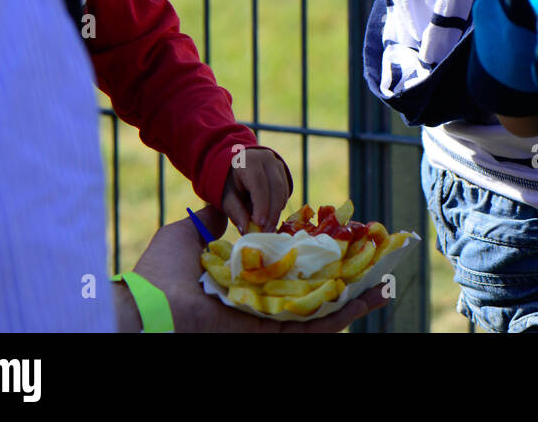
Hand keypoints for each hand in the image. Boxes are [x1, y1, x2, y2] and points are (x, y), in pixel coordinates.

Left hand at [126, 205, 388, 332]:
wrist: (150, 304)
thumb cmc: (162, 272)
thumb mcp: (188, 234)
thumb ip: (213, 220)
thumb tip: (226, 205)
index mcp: (244, 282)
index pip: (289, 269)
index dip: (316, 256)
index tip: (339, 239)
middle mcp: (261, 302)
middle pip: (314, 292)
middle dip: (348, 279)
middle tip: (376, 264)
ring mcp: (269, 320)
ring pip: (324, 311)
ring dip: (358, 298)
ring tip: (387, 283)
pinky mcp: (272, 332)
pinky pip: (316, 326)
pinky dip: (346, 315)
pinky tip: (372, 299)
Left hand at [221, 147, 290, 233]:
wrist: (237, 168)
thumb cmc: (230, 183)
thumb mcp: (227, 197)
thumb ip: (236, 212)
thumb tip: (246, 230)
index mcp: (249, 161)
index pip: (259, 184)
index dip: (261, 205)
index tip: (259, 223)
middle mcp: (266, 159)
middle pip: (275, 187)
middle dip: (272, 212)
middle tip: (266, 231)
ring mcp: (277, 164)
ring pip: (282, 191)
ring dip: (276, 211)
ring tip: (266, 228)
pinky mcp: (283, 172)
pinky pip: (285, 192)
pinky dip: (279, 206)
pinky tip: (269, 215)